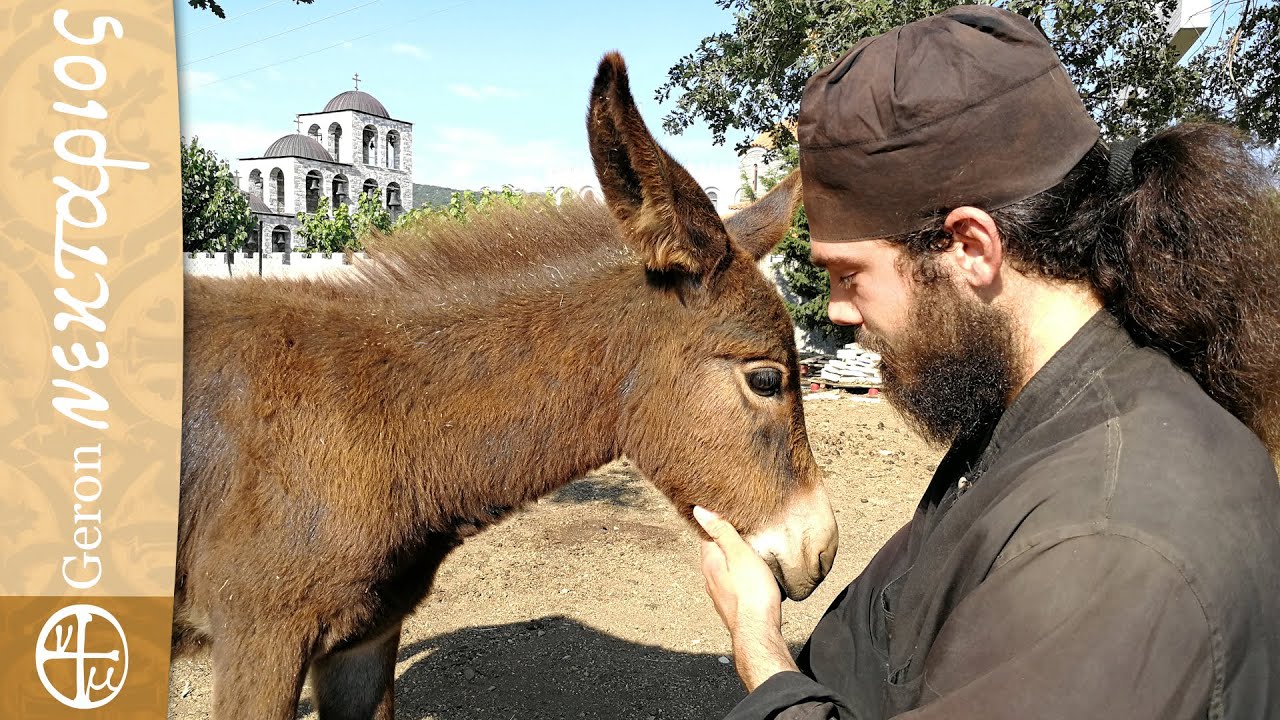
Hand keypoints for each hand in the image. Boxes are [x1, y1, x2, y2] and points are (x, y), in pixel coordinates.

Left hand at [694, 505, 798, 690]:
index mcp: (709, 563)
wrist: (758, 632)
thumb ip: (721, 532)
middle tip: (742, 531)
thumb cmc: (752, 593)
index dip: (717, 524)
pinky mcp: (731, 605)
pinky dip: (739, 576)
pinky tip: (750, 577)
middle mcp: (709, 579)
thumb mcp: (739, 554)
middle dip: (726, 542)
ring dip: (733, 561)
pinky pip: (733, 584)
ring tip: (748, 551)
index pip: (707, 536)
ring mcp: (719, 594)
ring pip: (724, 570)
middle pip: (715, 553)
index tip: (727, 515)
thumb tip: (698, 511)